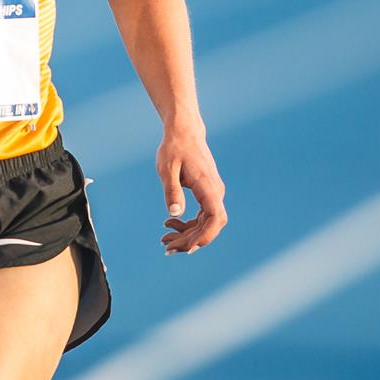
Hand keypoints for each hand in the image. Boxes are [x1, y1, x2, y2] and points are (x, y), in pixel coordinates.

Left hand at [156, 121, 226, 254]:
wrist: (184, 132)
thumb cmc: (174, 148)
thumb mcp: (167, 168)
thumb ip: (172, 191)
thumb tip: (174, 213)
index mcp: (208, 187)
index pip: (215, 218)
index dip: (204, 236)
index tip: (187, 247)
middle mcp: (215, 192)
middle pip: (210, 226)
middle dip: (190, 240)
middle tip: (167, 248)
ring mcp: (212, 194)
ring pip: (205, 223)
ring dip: (187, 235)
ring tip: (165, 239)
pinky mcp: (207, 194)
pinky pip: (201, 216)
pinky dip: (188, 224)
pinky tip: (170, 224)